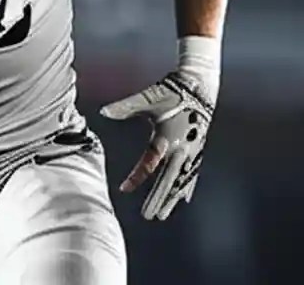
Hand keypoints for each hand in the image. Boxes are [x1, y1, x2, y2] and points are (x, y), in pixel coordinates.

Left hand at [100, 73, 213, 219]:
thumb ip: (125, 107)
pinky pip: (191, 173)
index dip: (137, 177)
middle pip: (168, 180)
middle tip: (148, 216)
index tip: (124, 189)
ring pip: (181, 181)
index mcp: (166, 138)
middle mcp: (181, 148)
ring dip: (171, 198)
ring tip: (162, 214)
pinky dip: (186, 187)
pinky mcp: (197, 150)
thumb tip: (103, 112)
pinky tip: (183, 199)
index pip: (149, 163)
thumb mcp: (147, 99)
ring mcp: (192, 151)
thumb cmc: (171, 93)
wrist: (200, 87)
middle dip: (159, 199)